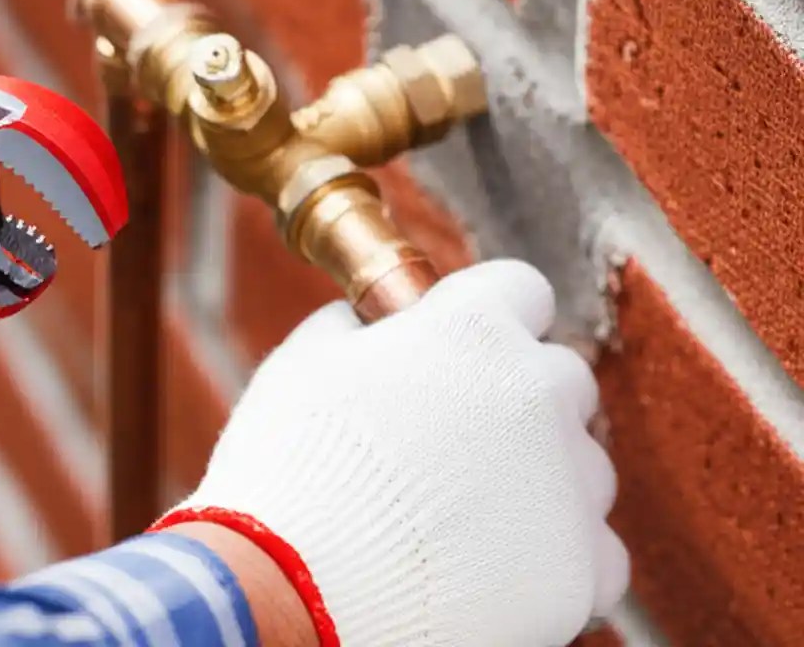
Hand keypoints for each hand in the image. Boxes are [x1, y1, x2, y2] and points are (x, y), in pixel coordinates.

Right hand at [156, 260, 628, 645]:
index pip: (521, 292)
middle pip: (560, 380)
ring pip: (582, 468)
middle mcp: (539, 393)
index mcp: (473, 329)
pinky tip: (493, 567)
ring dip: (539, 482)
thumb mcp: (301, 365)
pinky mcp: (579, 568)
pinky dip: (555, 558)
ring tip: (459, 520)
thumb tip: (375, 324)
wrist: (295, 593)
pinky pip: (595, 552)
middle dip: (516, 403)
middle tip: (451, 446)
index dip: (486, 321)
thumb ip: (356, 327)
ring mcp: (568, 483)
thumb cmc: (289, 472)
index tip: (457, 355)